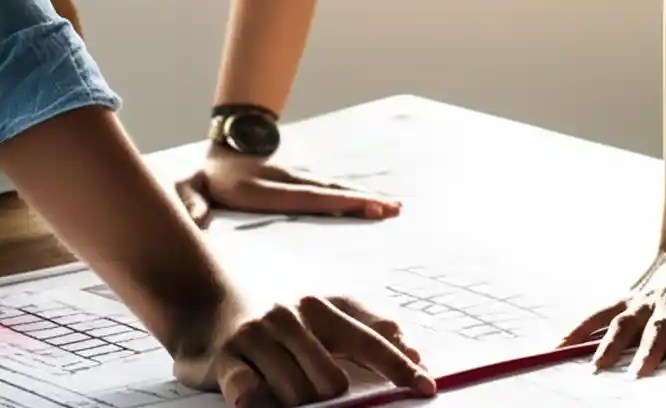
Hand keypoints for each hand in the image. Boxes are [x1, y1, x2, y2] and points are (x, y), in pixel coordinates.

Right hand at [174, 295, 433, 407]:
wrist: (204, 301)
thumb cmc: (277, 315)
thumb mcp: (325, 311)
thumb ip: (368, 329)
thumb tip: (413, 351)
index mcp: (323, 308)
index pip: (371, 341)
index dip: (400, 367)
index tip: (427, 387)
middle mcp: (293, 319)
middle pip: (333, 382)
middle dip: (332, 398)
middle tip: (318, 392)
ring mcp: (258, 337)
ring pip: (297, 395)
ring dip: (296, 403)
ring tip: (282, 388)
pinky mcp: (226, 358)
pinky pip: (250, 394)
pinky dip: (258, 401)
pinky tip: (259, 396)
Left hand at [176, 147, 401, 227]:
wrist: (227, 150)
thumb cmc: (210, 178)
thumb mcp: (191, 186)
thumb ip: (190, 201)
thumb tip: (196, 221)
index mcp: (266, 190)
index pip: (306, 197)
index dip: (335, 202)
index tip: (362, 205)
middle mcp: (291, 184)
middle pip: (331, 193)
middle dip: (362, 201)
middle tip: (392, 209)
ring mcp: (302, 183)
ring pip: (338, 191)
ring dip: (367, 199)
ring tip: (395, 207)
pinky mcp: (307, 186)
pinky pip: (336, 194)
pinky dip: (358, 199)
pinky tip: (378, 204)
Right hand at [559, 250, 665, 375]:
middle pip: (656, 328)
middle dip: (647, 351)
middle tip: (638, 375)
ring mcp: (644, 300)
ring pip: (623, 322)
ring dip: (608, 344)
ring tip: (595, 368)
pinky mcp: (627, 299)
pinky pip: (600, 314)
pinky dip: (581, 327)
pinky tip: (560, 345)